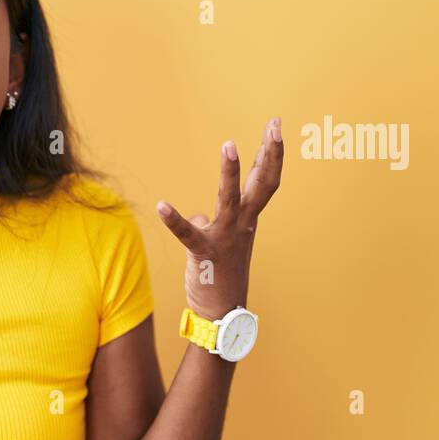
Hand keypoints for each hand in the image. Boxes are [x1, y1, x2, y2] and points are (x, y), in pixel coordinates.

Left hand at [155, 117, 283, 320]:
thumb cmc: (221, 276)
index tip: (276, 127)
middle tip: (276, 125)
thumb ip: (211, 222)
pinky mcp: (204, 253)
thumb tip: (198, 216)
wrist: (222, 314)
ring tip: (229, 145)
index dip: (271, 153)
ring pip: (230, 199)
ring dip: (230, 172)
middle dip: (269, 153)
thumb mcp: (219, 243)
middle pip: (262, 184)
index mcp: (248, 220)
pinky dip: (174, 220)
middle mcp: (242, 225)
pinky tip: (161, 206)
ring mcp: (226, 238)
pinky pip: (188, 234)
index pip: (264, 181)